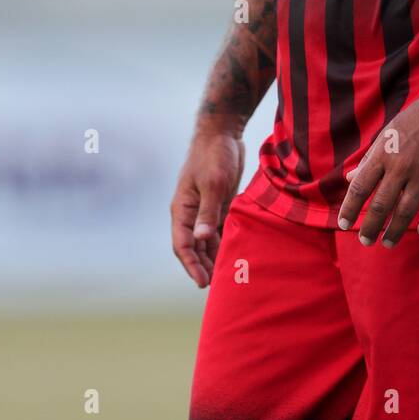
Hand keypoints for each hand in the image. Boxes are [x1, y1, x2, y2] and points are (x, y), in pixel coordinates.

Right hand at [171, 129, 244, 287]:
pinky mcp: (219, 204)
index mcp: (182, 209)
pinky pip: (219, 230)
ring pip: (207, 241)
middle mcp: (191, 213)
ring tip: (228, 277)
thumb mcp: (213, 183)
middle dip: (203, 267)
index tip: (203, 283)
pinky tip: (236, 255)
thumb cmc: (214, 154)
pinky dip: (225, 243)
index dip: (191, 265)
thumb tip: (201, 238)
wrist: (222, 132)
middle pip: (194, 248)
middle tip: (218, 287)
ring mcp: (205, 209)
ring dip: (215, 258)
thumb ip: (208, 212)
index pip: (183, 245)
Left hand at [337, 89, 418, 247]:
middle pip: (381, 205)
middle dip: (370, 227)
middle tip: (365, 242)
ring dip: (395, 231)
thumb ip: (369, 158)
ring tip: (388, 243)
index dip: (349, 209)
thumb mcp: (387, 134)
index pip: (360, 188)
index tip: (343, 225)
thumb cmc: (415, 118)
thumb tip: (350, 179)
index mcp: (383, 154)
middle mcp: (401, 166)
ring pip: (406, 210)